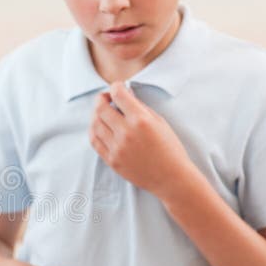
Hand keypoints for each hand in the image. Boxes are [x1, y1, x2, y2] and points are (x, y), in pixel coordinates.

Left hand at [89, 82, 196, 201]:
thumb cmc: (169, 148)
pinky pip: (95, 141)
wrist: (171, 178)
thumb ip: (140, 107)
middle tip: (106, 99)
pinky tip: (100, 127)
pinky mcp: (112, 160)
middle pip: (100, 108)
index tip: (117, 88)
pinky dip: (95, 131)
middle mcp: (126, 133)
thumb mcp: (159, 121)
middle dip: (101, 99)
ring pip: (94, 124)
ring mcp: (117, 148)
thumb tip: (125, 94)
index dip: (115, 87)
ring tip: (103, 113)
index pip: (118, 95)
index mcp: (140, 120)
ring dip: (96, 115)